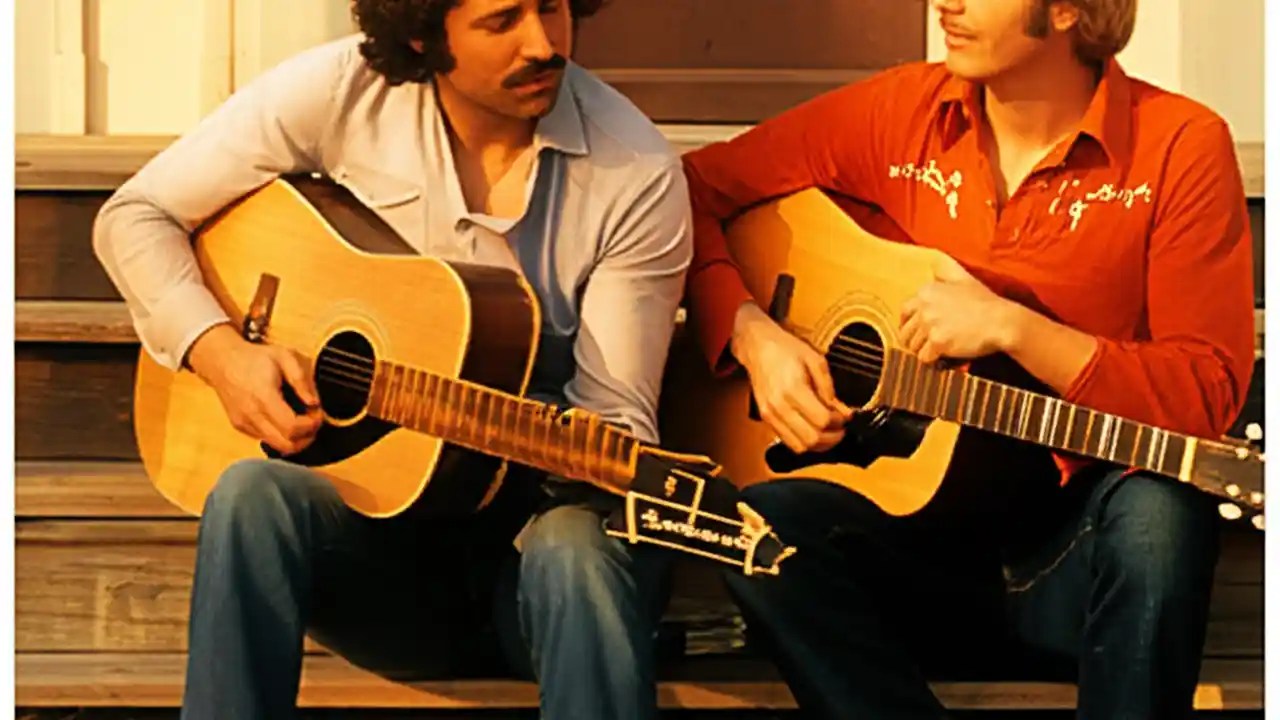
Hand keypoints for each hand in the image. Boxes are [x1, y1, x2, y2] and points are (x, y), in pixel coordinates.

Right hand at [186, 324, 323, 453]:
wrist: (221, 361)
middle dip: (306, 437)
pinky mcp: (240, 427)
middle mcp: (251, 415)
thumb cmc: (254, 357)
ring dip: (294, 438)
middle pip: (286, 445)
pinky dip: (280, 435)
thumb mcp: (284, 357)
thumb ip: (301, 379)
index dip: (311, 426)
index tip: (318, 414)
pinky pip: (266, 439)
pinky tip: (284, 418)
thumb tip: (314, 403)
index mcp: (263, 397)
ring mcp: (244, 423)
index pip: (292, 428)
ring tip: (301, 420)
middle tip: (313, 421)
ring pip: (276, 445)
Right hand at [730, 303, 853, 453]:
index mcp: (793, 389)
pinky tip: (813, 430)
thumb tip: (844, 411)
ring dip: (819, 444)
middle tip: (841, 428)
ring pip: (799, 446)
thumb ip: (830, 388)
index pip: (822, 420)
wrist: (757, 347)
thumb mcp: (816, 360)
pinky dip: (804, 442)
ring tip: (829, 432)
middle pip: (811, 439)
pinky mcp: (766, 419)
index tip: (846, 416)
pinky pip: (788, 441)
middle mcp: (779, 406)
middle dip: (832, 438)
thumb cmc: (785, 349)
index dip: (839, 422)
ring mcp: (770, 415)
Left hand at [899, 256, 1021, 363]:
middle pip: (905, 332)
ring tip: (936, 350)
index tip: (916, 332)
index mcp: (926, 291)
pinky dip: (932, 360)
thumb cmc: (985, 302)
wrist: (1001, 321)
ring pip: (913, 346)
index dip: (908, 324)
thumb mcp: (964, 278)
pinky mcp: (938, 341)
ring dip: (923, 351)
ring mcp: (930, 324)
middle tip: (927, 345)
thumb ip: (945, 269)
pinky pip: (924, 357)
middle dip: (914, 340)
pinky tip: (941, 357)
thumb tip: (932, 263)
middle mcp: (924, 306)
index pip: (904, 312)